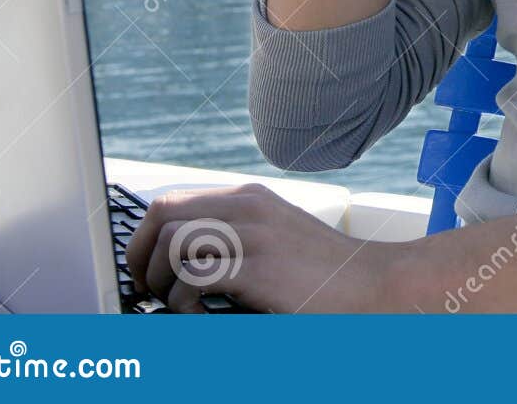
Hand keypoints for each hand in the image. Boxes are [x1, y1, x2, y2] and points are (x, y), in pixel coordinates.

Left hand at [123, 182, 392, 312]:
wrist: (376, 283)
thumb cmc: (326, 272)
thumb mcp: (278, 239)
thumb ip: (236, 238)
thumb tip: (181, 261)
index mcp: (250, 199)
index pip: (172, 199)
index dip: (145, 237)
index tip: (144, 270)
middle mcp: (249, 208)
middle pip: (163, 212)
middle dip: (140, 255)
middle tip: (148, 290)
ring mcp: (255, 235)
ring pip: (173, 240)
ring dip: (161, 279)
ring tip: (177, 305)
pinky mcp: (261, 269)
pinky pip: (196, 277)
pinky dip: (185, 303)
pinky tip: (201, 317)